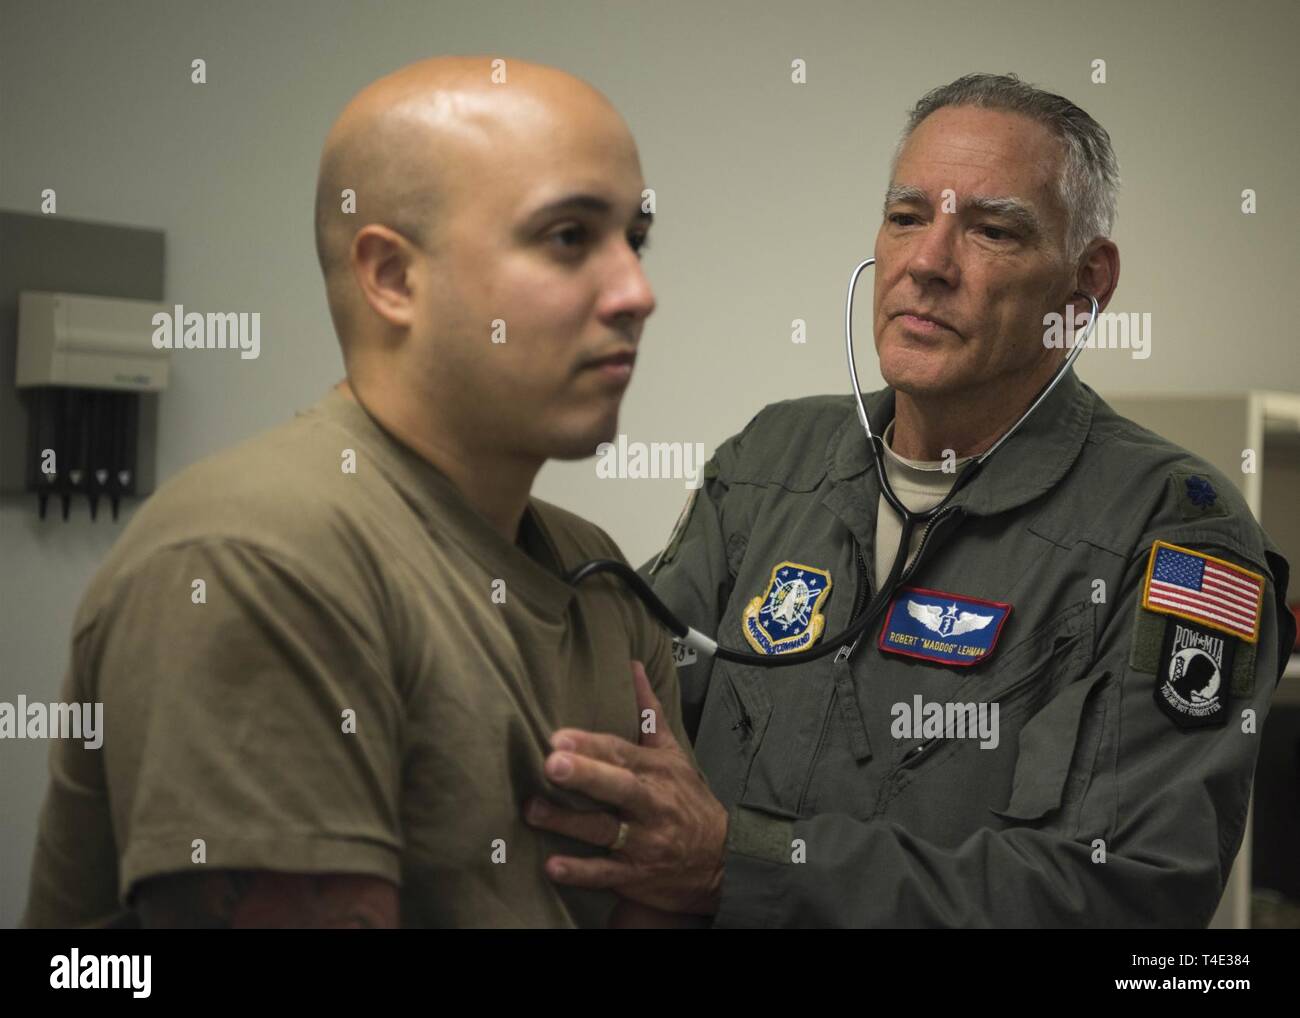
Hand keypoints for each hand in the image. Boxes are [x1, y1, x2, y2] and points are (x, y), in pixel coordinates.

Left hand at [525, 661, 727, 915]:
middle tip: (551, 763)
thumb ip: (649, 712)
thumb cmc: (688, 800)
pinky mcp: (636, 875)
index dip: (590, 744)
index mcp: (656, 771)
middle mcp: (650, 804)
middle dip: (585, 774)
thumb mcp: (674, 754)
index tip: (558, 736)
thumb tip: (633, 667)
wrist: (721, 859)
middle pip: (617, 787)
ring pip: (604, 830)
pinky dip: (580, 872)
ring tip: (533, 810)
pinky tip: (553, 866)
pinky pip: (606, 875)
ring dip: (567, 822)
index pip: (621, 752)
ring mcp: (643, 842)